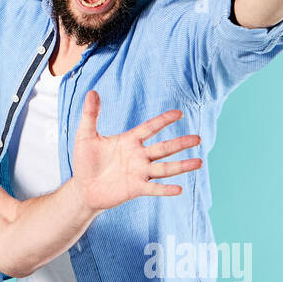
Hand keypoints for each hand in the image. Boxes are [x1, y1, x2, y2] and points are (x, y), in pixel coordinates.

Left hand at [70, 93, 201, 212]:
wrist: (83, 188)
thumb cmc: (85, 161)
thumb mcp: (85, 135)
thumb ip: (90, 115)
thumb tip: (92, 92)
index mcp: (129, 141)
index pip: (150, 128)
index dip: (163, 120)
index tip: (179, 113)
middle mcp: (139, 156)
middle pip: (164, 148)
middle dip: (181, 143)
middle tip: (198, 138)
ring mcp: (139, 173)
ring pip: (164, 168)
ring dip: (181, 166)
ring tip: (199, 162)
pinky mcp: (135, 189)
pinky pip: (153, 189)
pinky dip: (166, 189)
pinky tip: (179, 189)